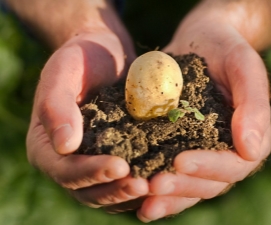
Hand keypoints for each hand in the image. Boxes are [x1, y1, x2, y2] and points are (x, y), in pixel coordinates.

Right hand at [26, 31, 148, 207]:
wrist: (105, 54)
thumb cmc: (82, 58)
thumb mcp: (65, 71)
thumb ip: (56, 105)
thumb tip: (65, 146)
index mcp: (47, 145)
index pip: (65, 170)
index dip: (91, 173)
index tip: (120, 167)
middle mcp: (69, 161)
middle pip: (89, 191)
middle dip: (116, 190)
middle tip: (144, 186)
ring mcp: (93, 161)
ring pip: (109, 191)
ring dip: (131, 194)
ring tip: (156, 187)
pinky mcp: (117, 156)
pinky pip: (126, 179)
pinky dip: (142, 183)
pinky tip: (162, 178)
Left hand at [136, 2, 270, 221]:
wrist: (198, 40)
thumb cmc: (223, 47)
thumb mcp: (242, 64)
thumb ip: (254, 103)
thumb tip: (253, 150)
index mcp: (245, 137)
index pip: (233, 165)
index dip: (209, 167)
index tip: (180, 162)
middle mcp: (222, 151)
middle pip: (207, 183)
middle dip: (181, 187)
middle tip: (154, 185)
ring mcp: (197, 150)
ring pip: (186, 185)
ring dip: (166, 197)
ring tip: (142, 200)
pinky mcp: (173, 144)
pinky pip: (166, 171)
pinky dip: (153, 187)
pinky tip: (135, 194)